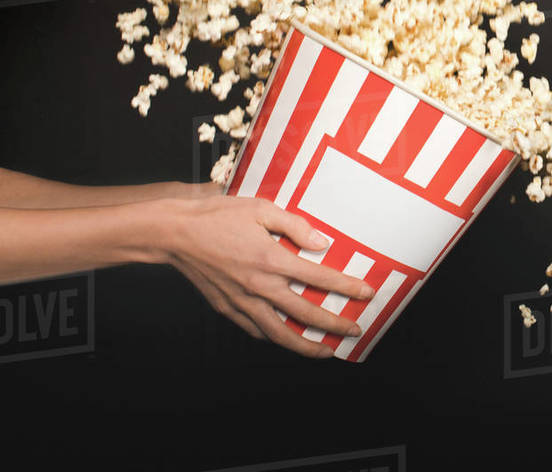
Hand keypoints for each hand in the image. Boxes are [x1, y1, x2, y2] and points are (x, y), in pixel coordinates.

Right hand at [160, 194, 374, 357]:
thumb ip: (295, 227)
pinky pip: (255, 330)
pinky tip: (284, 338)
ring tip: (325, 352)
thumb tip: (322, 243)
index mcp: (271, 260)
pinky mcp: (227, 308)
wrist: (174, 233)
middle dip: (334, 325)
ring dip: (305, 345)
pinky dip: (273, 337)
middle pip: (305, 314)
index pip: (319, 278)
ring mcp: (242, 301)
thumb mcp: (261, 209)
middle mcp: (259, 286)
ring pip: (279, 333)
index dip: (346, 287)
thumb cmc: (217, 216)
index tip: (366, 293)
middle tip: (354, 331)